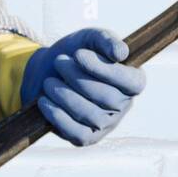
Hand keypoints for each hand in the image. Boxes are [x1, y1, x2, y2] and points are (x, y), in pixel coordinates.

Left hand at [20, 27, 145, 146]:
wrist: (49, 71)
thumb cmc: (76, 53)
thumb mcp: (90, 39)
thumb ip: (107, 40)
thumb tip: (121, 53)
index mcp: (132, 81)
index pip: (132, 82)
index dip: (106, 69)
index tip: (79, 54)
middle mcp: (123, 105)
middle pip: (108, 98)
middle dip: (78, 78)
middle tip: (59, 62)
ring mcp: (106, 124)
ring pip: (91, 115)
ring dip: (65, 95)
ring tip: (49, 81)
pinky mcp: (86, 138)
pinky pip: (77, 132)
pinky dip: (58, 115)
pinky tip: (45, 100)